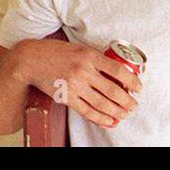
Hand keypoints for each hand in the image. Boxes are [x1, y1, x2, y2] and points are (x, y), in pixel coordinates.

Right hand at [16, 39, 140, 128]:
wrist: (31, 60)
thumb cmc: (54, 52)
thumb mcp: (78, 48)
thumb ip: (94, 59)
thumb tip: (114, 72)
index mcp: (89, 55)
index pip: (118, 70)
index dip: (132, 81)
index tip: (138, 88)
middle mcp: (83, 70)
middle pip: (113, 90)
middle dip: (127, 101)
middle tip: (134, 105)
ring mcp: (75, 85)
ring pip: (102, 103)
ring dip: (117, 112)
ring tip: (125, 114)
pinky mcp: (66, 97)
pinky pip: (87, 111)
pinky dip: (101, 118)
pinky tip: (109, 121)